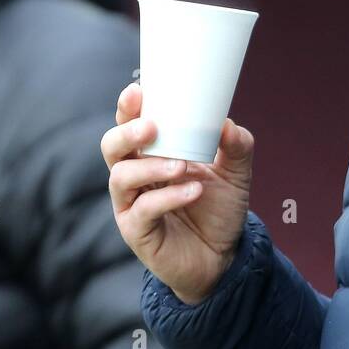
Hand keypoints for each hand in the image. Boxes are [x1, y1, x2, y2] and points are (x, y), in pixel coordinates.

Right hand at [102, 82, 254, 303]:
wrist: (223, 258)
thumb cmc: (219, 210)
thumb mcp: (236, 173)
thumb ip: (236, 146)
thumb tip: (226, 124)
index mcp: (150, 154)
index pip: (129, 124)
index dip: (128, 107)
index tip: (139, 91)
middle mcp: (134, 176)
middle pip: (111, 147)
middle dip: (127, 133)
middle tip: (152, 128)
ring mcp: (131, 205)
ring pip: (121, 177)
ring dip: (150, 166)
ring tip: (182, 166)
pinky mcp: (137, 232)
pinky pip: (143, 210)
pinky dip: (167, 197)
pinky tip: (192, 191)